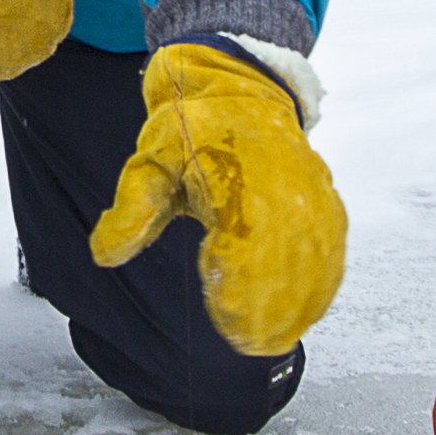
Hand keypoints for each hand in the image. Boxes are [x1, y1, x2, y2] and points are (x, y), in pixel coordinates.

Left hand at [90, 39, 346, 356]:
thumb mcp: (149, 162)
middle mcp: (282, 192)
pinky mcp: (325, 200)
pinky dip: (322, 284)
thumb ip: (131, 211)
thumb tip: (104, 255)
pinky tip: (307, 313)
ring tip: (275, 341)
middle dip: (267, 312)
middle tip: (249, 346)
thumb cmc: (189, 131)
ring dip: (297, 306)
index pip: (242, 249)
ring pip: (313, 263)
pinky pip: (331, 250)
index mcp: (237, 184)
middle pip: (283, 265)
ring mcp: (310, 196)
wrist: (238, 87)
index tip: (224, 322)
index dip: (236, 291)